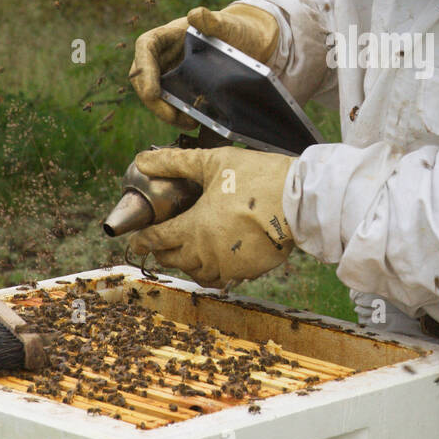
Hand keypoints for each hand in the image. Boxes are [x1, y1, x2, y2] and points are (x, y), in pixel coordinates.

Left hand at [127, 145, 294, 287]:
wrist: (300, 199)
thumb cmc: (257, 177)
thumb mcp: (213, 162)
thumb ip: (175, 163)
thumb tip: (142, 160)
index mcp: (194, 227)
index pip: (157, 239)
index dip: (143, 240)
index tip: (138, 241)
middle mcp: (207, 252)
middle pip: (174, 260)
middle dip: (164, 252)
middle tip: (162, 243)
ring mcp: (229, 264)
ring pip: (197, 273)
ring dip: (188, 263)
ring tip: (188, 251)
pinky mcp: (249, 270)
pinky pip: (223, 277)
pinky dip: (214, 270)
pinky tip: (217, 258)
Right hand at [129, 3, 278, 127]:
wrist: (250, 45)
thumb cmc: (235, 29)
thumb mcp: (227, 24)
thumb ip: (212, 20)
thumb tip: (195, 15)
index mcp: (167, 35)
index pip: (145, 48)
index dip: (144, 71)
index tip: (152, 92)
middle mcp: (163, 55)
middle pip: (144, 77)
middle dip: (154, 100)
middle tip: (172, 116)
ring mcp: (170, 72)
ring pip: (156, 94)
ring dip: (166, 112)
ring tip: (189, 122)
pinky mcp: (181, 88)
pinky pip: (172, 102)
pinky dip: (179, 114)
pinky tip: (194, 121)